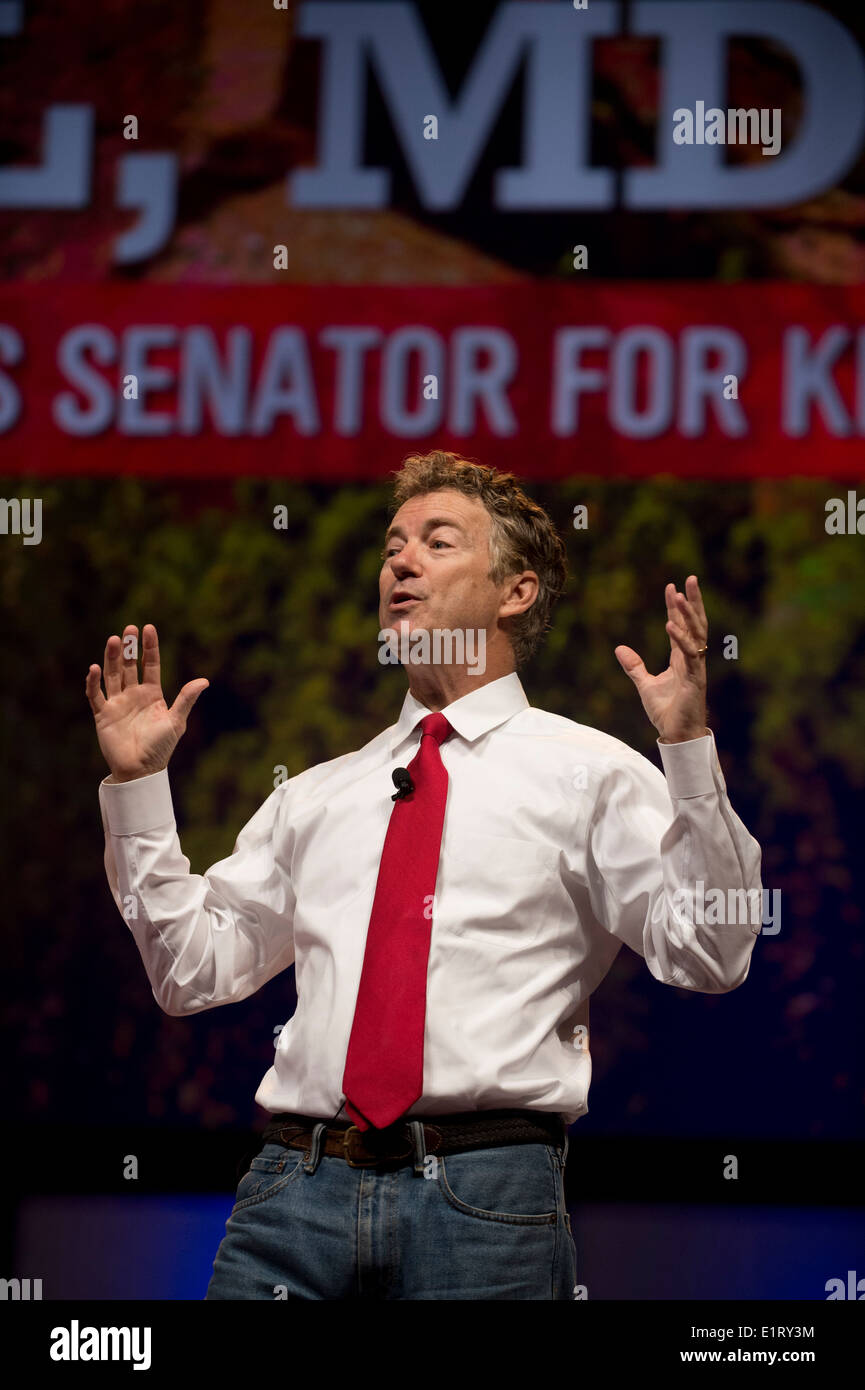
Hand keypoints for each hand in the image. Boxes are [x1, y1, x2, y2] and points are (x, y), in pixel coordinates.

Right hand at [86, 623, 207, 780]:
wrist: (141, 770)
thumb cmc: (160, 748)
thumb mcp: (176, 721)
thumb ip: (186, 699)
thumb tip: (204, 681)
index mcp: (152, 694)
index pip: (150, 665)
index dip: (149, 647)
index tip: (148, 629)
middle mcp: (133, 694)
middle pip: (129, 666)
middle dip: (129, 648)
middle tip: (129, 629)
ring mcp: (117, 703)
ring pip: (112, 675)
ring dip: (112, 658)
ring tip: (114, 640)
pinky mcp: (103, 714)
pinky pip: (96, 695)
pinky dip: (93, 682)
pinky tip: (95, 668)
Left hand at [614, 576, 707, 742]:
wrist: (677, 735)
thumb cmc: (667, 712)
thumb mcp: (645, 685)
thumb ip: (634, 666)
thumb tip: (619, 648)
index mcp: (682, 659)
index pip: (681, 627)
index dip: (676, 607)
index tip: (671, 587)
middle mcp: (692, 659)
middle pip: (696, 624)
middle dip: (693, 601)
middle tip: (691, 578)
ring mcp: (696, 668)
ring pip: (695, 635)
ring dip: (687, 614)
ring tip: (679, 594)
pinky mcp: (695, 679)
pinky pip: (689, 654)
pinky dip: (680, 639)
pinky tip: (670, 624)